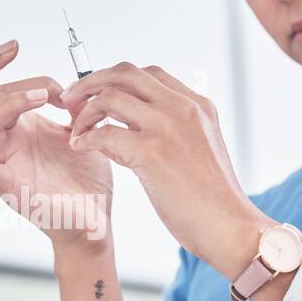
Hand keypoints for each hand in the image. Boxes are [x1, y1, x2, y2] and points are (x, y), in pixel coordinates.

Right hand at [0, 40, 112, 248]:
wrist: (96, 221)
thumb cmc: (88, 182)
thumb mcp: (88, 133)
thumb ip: (80, 107)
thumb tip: (80, 85)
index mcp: (24, 125)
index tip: (15, 45)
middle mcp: (9, 140)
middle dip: (8, 77)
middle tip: (50, 87)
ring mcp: (6, 163)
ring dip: (9, 104)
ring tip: (44, 99)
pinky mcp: (11, 188)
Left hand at [61, 62, 263, 273]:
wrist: (230, 227)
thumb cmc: (213, 200)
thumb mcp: (200, 149)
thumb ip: (176, 130)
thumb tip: (137, 128)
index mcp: (197, 105)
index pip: (148, 74)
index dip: (114, 79)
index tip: (96, 95)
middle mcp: (183, 107)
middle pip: (125, 73)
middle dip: (90, 81)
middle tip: (70, 99)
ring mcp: (168, 127)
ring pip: (110, 97)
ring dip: (84, 111)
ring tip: (75, 130)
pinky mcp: (153, 152)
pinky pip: (105, 133)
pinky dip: (86, 138)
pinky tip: (80, 148)